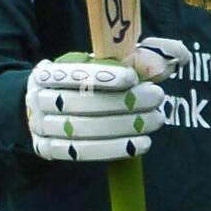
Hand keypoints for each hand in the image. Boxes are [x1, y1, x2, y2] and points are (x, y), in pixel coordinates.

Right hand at [25, 37, 189, 160]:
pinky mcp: (48, 150)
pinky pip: (83, 152)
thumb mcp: (102, 68)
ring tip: (156, 120)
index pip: (74, 74)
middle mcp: (38, 99)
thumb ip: (138, 58)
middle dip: (125, 102)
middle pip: (84, 103)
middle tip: (158, 97)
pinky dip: (115, 149)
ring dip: (125, 127)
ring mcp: (40, 127)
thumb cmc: (83, 85)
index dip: (103, 76)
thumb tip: (172, 57)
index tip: (133, 78)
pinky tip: (142, 144)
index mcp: (47, 73)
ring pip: (85, 130)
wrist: (45, 114)